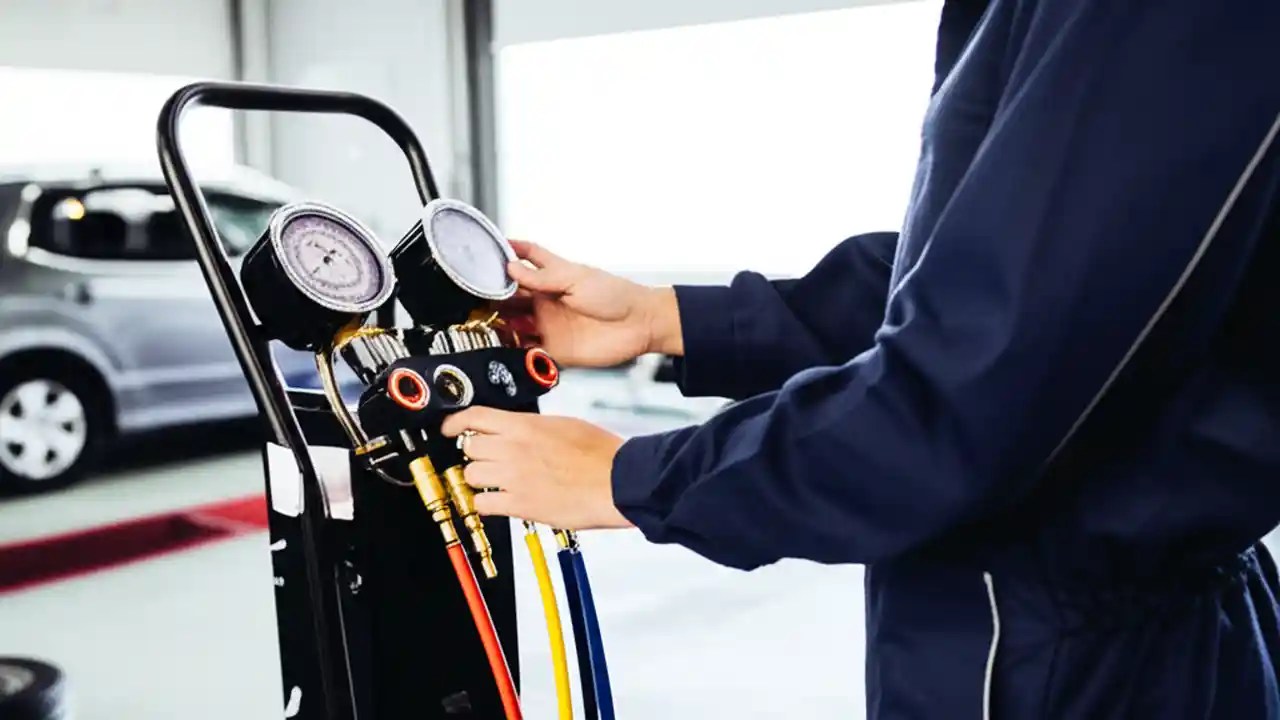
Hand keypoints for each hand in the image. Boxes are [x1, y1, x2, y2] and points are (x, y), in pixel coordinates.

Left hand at [441, 407, 633, 529]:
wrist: (618, 481)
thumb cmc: (602, 454)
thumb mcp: (565, 424)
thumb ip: (534, 427)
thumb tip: (520, 429)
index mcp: (525, 425)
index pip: (474, 417)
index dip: (455, 423)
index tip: (450, 429)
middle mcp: (514, 448)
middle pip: (469, 447)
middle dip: (476, 454)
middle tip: (487, 460)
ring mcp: (513, 477)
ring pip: (471, 475)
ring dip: (480, 480)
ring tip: (496, 483)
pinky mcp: (519, 504)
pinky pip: (482, 504)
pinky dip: (486, 505)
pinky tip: (498, 503)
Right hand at [499, 240, 681, 366]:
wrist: (640, 325)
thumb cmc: (615, 295)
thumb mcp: (576, 279)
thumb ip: (542, 278)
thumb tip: (511, 268)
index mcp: (552, 278)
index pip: (525, 259)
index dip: (508, 252)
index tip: (486, 249)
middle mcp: (546, 301)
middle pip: (511, 297)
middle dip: (492, 296)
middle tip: (473, 297)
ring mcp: (548, 326)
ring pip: (513, 326)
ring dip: (498, 325)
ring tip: (481, 324)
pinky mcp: (555, 350)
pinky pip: (528, 352)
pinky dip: (514, 352)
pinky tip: (501, 349)